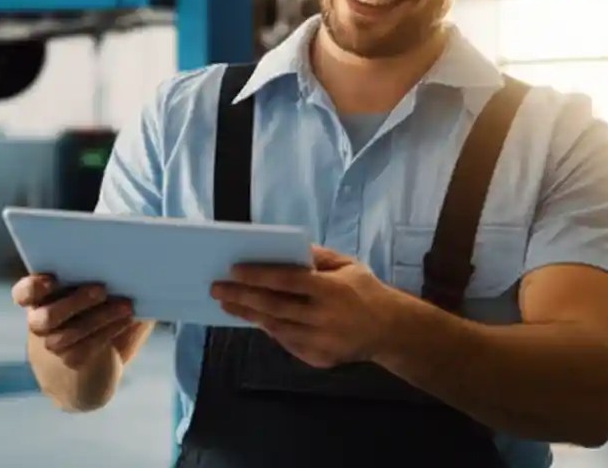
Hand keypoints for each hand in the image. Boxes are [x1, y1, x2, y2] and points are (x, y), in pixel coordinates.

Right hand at [11, 274, 136, 369]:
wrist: (98, 366)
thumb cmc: (102, 311)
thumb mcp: (100, 292)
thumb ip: (104, 275)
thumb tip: (127, 260)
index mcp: (41, 298)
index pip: (24, 293)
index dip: (32, 288)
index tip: (51, 280)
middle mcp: (40, 323)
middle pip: (47, 316)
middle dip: (75, 302)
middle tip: (102, 289)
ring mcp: (53, 346)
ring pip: (67, 335)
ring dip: (99, 317)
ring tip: (126, 306)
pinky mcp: (72, 362)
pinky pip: (85, 350)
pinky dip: (108, 332)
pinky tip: (126, 320)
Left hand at [210, 245, 396, 368]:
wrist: (390, 330)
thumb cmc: (365, 290)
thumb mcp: (347, 265)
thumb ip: (317, 257)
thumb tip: (285, 247)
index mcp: (331, 289)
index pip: (286, 281)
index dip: (258, 275)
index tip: (233, 270)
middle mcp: (324, 317)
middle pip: (274, 307)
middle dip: (242, 297)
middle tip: (217, 289)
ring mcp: (321, 342)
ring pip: (276, 328)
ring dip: (249, 315)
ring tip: (228, 303)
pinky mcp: (319, 359)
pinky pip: (287, 343)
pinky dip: (269, 330)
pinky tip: (255, 318)